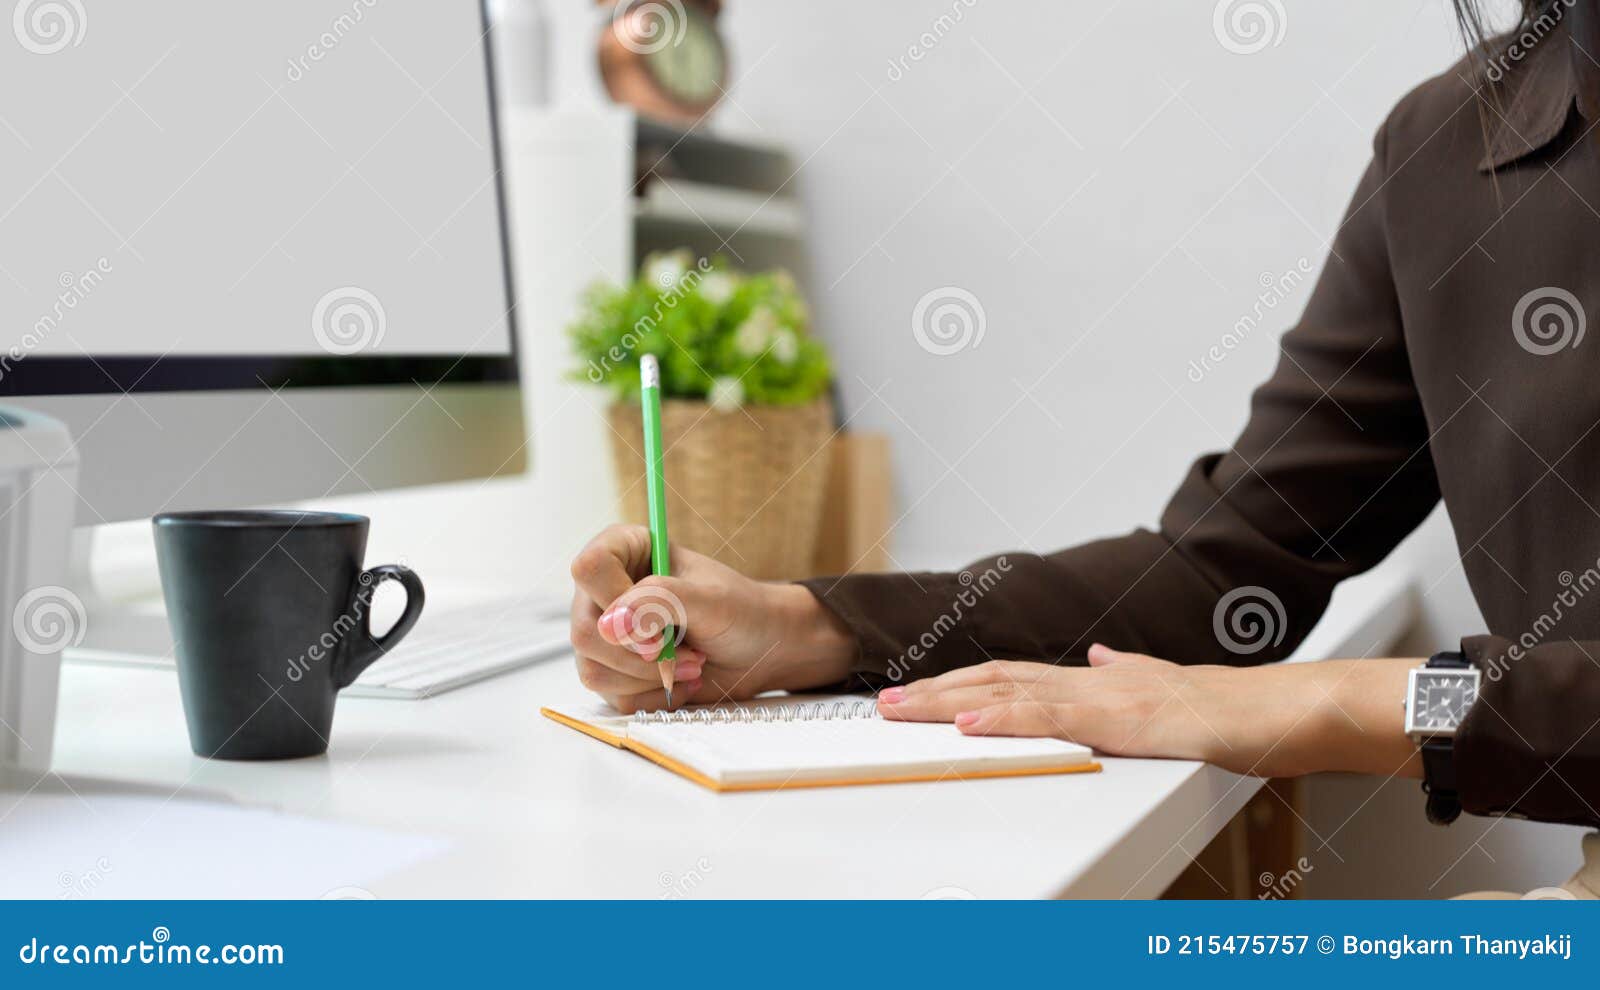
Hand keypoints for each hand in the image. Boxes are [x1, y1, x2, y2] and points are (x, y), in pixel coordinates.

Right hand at [568, 525, 853, 712]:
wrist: (763, 651)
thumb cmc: (742, 611)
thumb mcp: (710, 598)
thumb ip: (659, 601)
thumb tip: (611, 624)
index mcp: (627, 550)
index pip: (589, 568)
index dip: (618, 604)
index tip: (659, 627)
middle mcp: (607, 590)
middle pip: (584, 630)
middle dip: (640, 655)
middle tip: (685, 652)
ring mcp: (607, 632)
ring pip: (593, 668)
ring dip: (649, 678)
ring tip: (691, 664)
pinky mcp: (614, 670)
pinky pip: (610, 695)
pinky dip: (650, 696)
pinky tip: (679, 681)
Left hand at [878, 645, 1420, 777]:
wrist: (1285, 709)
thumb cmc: (1232, 710)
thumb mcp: (1166, 689)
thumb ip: (1128, 674)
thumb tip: (1098, 658)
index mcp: (1095, 681)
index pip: (1011, 676)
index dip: (959, 682)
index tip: (915, 692)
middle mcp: (1091, 681)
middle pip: (996, 678)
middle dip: (935, 691)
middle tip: (883, 701)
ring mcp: (1105, 697)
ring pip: (1012, 692)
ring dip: (950, 701)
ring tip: (903, 708)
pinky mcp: (1126, 719)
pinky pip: (1056, 718)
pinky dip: (1008, 717)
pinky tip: (971, 720)